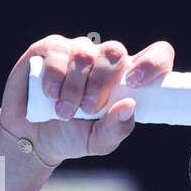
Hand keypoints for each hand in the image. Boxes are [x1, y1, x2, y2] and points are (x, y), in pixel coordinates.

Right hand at [0, 35, 174, 165]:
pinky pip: (57, 52)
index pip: (156, 55)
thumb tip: (129, 105)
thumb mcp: (100, 141)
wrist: (34, 138)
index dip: (153, 62)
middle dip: (102, 83)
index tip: (135, 83)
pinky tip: (50, 95)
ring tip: (64, 112)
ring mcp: (78, 50)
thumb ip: (117, 127)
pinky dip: (54, 77)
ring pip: (85, 54)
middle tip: (89, 109)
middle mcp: (105, 61)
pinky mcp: (50, 48)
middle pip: (115, 53)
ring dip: (75, 86)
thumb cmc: (74, 136)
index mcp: (128, 79)